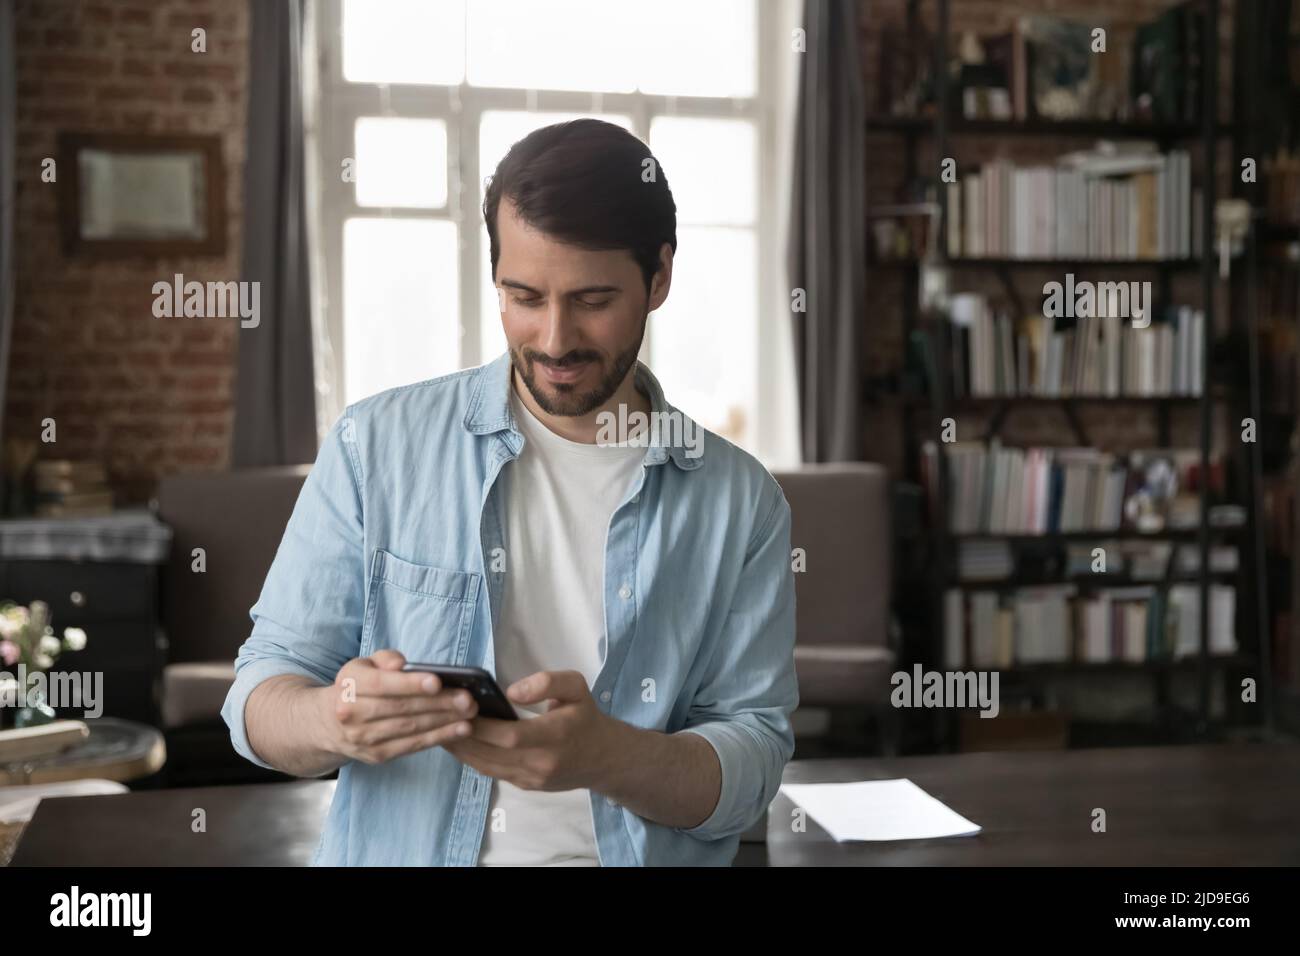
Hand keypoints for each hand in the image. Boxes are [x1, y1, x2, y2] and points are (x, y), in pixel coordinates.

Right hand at [314, 650, 478, 764]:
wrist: (327, 723)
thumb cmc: (357, 687)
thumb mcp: (363, 665)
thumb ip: (385, 658)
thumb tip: (401, 663)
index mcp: (349, 685)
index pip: (381, 685)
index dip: (409, 684)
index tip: (438, 681)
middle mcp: (351, 714)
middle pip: (401, 708)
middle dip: (438, 703)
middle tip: (468, 698)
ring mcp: (363, 739)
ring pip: (410, 728)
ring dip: (444, 721)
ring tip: (470, 712)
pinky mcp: (376, 755)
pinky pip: (412, 746)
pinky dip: (439, 737)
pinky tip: (461, 729)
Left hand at [443, 670, 621, 791]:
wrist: (604, 758)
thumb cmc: (585, 717)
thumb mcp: (576, 687)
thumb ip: (546, 682)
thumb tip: (510, 692)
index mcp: (556, 735)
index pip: (511, 735)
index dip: (483, 725)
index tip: (461, 708)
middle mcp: (542, 762)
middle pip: (492, 753)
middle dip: (463, 736)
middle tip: (439, 716)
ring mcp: (532, 778)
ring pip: (487, 767)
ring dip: (462, 750)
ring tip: (440, 729)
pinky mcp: (526, 786)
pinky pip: (493, 772)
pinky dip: (472, 758)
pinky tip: (459, 743)